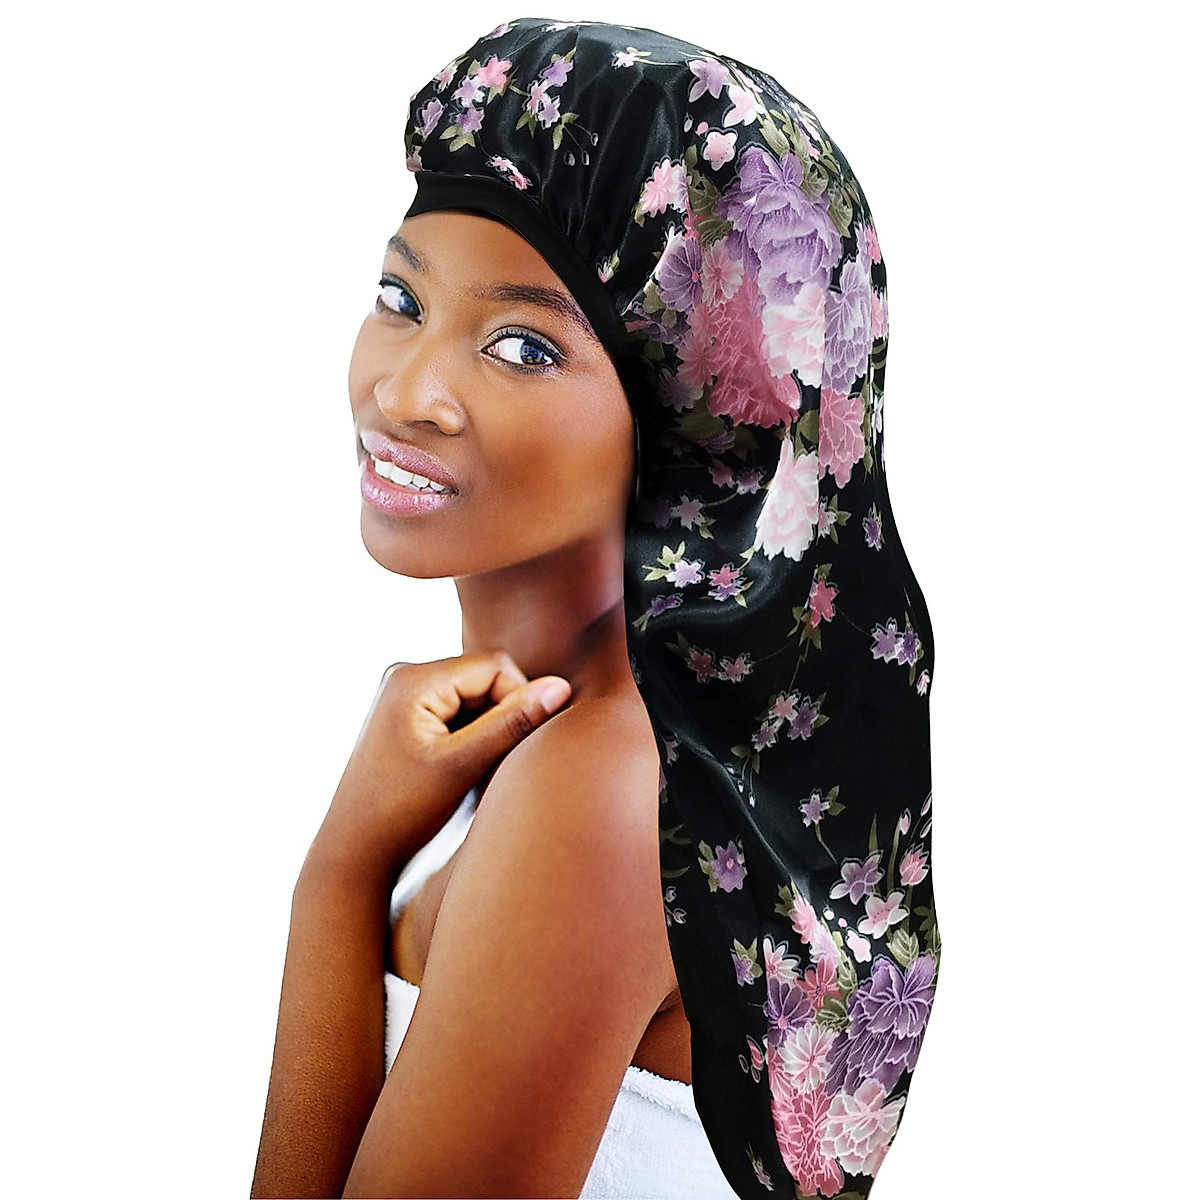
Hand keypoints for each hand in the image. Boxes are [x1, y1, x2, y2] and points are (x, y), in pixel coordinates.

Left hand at [303, 650, 571, 889]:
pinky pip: (457, 710)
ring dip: (487, 729)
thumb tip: (560, 687)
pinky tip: (456, 770)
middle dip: (501, 717)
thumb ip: (512, 722)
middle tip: (490, 765)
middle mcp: (404, 675)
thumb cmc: (402, 813)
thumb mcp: (463, 766)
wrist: (352, 852)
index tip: (509, 750)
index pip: (497, 666)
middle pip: (486, 678)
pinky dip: (470, 736)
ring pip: (475, 696)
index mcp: (413, 678)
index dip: (518, 702)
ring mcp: (403, 695)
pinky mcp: (405, 715)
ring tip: (470, 770)